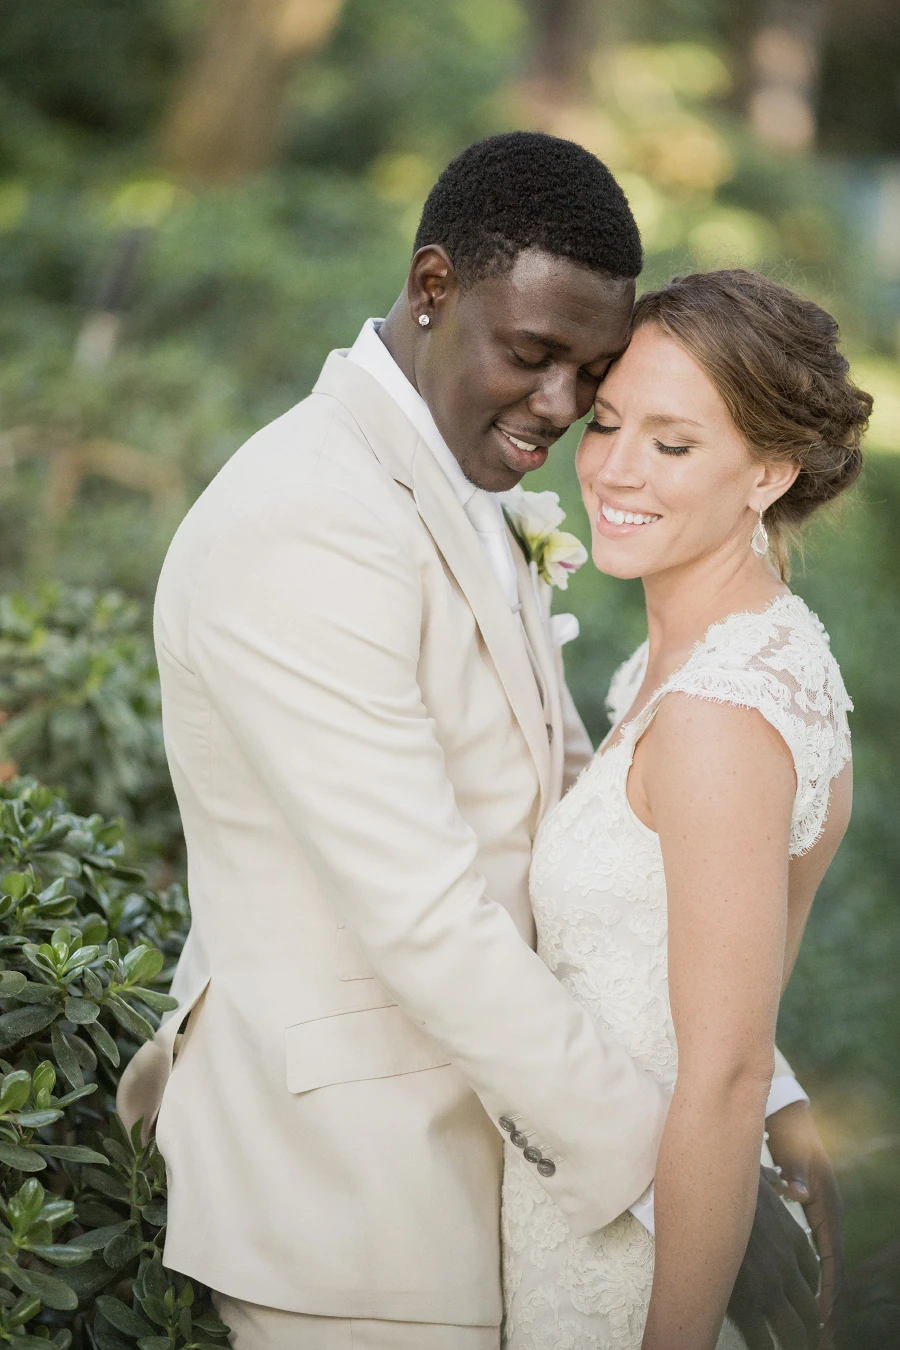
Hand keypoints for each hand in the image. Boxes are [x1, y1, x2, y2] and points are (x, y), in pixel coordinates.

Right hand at [727, 1171, 819, 1349]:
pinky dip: (764, 1349)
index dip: (809, 1294)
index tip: (802, 1305)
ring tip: (788, 1349)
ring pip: (794, 1330)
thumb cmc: (729, 1183)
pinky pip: (762, 1339)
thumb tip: (777, 1179)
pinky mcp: (745, 1301)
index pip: (812, 1276)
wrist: (710, 1193)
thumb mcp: (759, 1182)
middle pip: (809, 1310)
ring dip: (794, 1343)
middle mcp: (788, 1266)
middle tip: (801, 1338)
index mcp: (793, 1239)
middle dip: (808, 1328)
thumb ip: (773, 1185)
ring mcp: (769, 1286)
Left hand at [766, 1101, 844, 1346]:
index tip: (819, 1320)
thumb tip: (798, 1193)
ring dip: (827, 1301)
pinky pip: (823, 1258)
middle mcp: (832, 1216)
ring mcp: (826, 1217)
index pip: (832, 1261)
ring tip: (819, 1333)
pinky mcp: (817, 1216)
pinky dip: (821, 1283)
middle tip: (822, 1340)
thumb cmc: (788, 1137)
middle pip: (836, 1273)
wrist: (791, 1119)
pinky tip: (812, 1303)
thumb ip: (795, 1175)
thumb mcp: (793, 1155)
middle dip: (830, 1308)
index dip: (827, 1293)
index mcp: (827, 1207)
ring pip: (831, 1269)